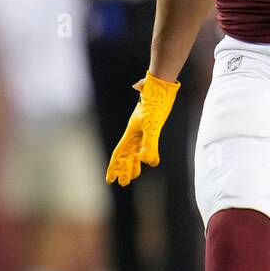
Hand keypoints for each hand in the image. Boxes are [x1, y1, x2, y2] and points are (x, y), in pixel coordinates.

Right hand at [105, 72, 180, 186]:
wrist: (160, 87)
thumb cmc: (154, 103)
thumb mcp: (152, 125)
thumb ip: (150, 144)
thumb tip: (148, 162)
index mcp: (130, 133)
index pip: (118, 153)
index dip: (113, 167)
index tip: (109, 179)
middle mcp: (135, 132)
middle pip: (126, 154)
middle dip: (123, 169)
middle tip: (122, 183)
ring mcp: (143, 129)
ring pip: (135, 150)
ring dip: (133, 163)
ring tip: (133, 176)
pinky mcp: (152, 126)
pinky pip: (147, 144)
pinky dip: (149, 153)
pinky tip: (152, 160)